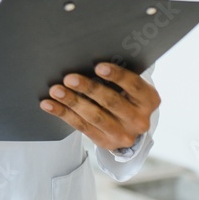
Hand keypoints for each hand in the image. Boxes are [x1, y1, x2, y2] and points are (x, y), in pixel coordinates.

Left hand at [39, 62, 159, 151]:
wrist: (129, 126)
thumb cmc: (124, 94)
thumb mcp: (129, 86)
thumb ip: (117, 76)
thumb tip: (86, 57)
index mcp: (149, 100)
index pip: (134, 85)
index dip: (117, 76)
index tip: (98, 67)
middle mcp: (140, 120)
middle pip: (112, 102)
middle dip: (89, 89)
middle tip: (69, 78)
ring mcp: (124, 134)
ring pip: (94, 116)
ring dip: (72, 102)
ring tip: (56, 90)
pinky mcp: (106, 143)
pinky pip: (81, 127)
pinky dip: (63, 114)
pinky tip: (49, 104)